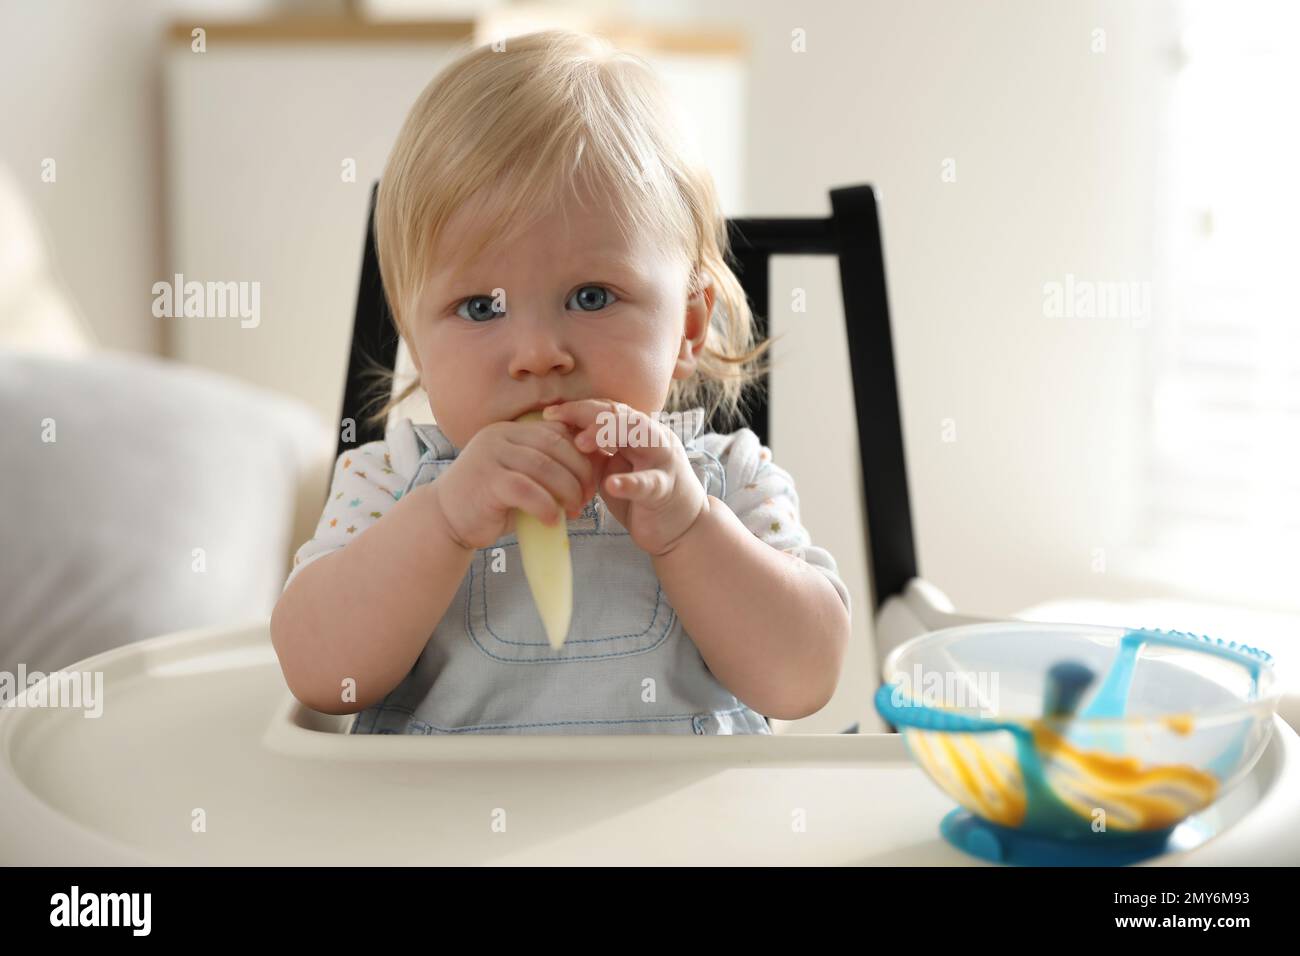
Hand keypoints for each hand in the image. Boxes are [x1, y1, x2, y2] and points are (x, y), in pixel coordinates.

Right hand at [433, 417, 597, 549]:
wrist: (445, 519)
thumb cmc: (491, 502)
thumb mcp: (522, 478)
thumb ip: (549, 469)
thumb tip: (595, 468)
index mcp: (511, 431)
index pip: (557, 433)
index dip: (581, 456)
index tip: (590, 482)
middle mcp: (501, 436)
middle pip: (556, 446)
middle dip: (579, 474)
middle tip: (586, 499)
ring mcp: (491, 456)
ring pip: (545, 467)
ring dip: (567, 491)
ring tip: (574, 511)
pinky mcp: (487, 481)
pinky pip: (527, 490)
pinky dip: (546, 506)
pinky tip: (552, 521)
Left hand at [542, 399, 706, 556]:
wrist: (681, 529)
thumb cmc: (643, 498)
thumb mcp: (614, 469)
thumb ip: (596, 452)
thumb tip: (559, 437)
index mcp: (640, 431)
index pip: (609, 409)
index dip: (578, 407)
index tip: (549, 414)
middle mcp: (655, 438)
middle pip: (621, 413)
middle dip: (587, 413)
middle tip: (556, 420)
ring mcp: (663, 461)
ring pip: (640, 433)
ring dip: (608, 432)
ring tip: (580, 444)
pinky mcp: (665, 490)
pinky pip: (648, 482)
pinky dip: (630, 481)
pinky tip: (611, 485)